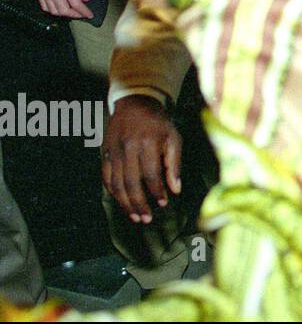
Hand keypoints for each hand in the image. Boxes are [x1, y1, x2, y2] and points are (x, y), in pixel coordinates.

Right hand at [32, 0, 91, 18]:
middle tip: (82, 14)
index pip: (76, 3)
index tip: (89, 15)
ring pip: (53, 10)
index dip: (84, 11)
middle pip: (63, 10)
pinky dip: (52, 10)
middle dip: (75, 15)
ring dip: (63, 14)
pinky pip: (43, 5)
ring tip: (72, 12)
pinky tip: (59, 8)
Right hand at [102, 95, 181, 223]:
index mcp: (148, 143)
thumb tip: (176, 190)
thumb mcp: (173, 138)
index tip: (162, 204)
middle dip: (139, 203)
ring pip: (117, 183)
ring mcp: (113, 151)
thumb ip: (174, 164)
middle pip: (131, 182)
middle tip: (146, 219)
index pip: (151, 174)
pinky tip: (121, 202)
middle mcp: (128, 148)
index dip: (156, 191)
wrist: (134, 103)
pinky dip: (113, 192)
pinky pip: (106, 177)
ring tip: (134, 217)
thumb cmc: (159, 123)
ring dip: (125, 203)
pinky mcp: (104, 153)